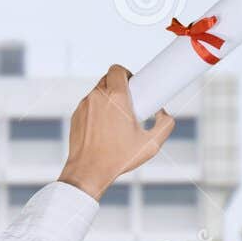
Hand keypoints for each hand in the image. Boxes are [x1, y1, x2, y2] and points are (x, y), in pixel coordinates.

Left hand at [58, 65, 174, 199]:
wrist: (89, 171)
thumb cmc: (119, 158)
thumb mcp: (151, 144)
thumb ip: (166, 125)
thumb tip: (164, 114)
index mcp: (116, 97)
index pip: (118, 69)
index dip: (127, 74)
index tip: (135, 86)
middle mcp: (98, 97)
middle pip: (108, 78)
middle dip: (119, 85)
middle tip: (129, 102)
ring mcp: (84, 105)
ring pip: (98, 91)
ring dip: (108, 98)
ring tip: (117, 118)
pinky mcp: (76, 114)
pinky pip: (89, 104)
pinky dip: (97, 110)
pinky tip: (104, 128)